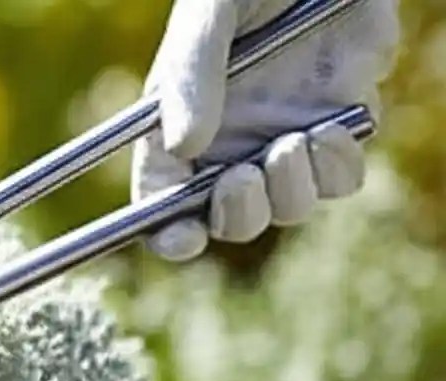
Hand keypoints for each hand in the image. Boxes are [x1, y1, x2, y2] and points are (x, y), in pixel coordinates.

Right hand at [131, 0, 400, 260]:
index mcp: (178, 125)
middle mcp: (228, 143)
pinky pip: (339, 181)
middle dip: (236, 214)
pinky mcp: (336, 129)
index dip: (168, 233)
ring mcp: (282, 139)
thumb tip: (185, 148)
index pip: (161, 200)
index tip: (185, 239)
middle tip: (243, 176)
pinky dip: (336, 168)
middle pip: (227, 220)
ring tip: (297, 140)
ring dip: (290, 190)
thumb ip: (190, 76)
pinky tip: (332, 129)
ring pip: (286, 208)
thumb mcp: (209, 14)